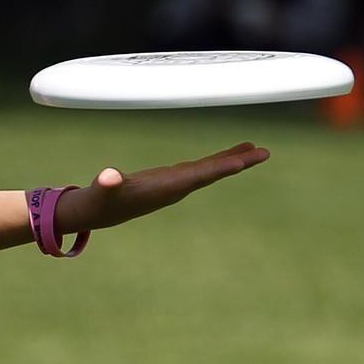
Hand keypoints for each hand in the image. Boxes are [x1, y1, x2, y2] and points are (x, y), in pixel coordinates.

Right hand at [56, 142, 269, 233]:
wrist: (98, 214)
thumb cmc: (100, 201)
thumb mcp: (101, 191)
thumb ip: (107, 184)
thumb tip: (109, 177)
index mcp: (164, 189)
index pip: (197, 177)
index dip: (220, 168)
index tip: (244, 161)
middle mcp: (175, 188)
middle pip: (211, 174)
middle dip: (237, 163)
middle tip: (264, 152)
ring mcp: (174, 184)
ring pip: (208, 171)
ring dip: (230, 160)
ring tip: (254, 149)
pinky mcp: (170, 180)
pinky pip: (199, 169)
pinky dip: (215, 161)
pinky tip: (226, 157)